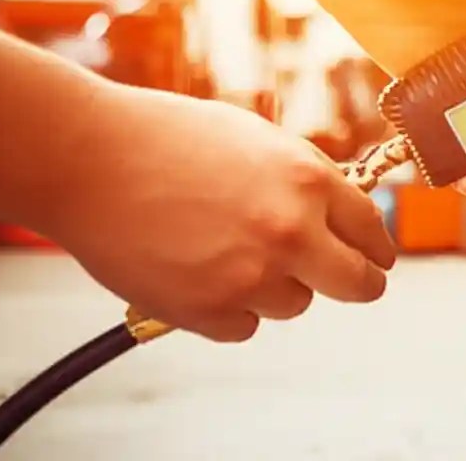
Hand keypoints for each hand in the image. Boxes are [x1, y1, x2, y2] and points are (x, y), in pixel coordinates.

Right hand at [42, 84, 395, 342]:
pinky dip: (228, 307)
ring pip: (295, 304)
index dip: (377, 248)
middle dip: (360, 283)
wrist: (88, 158)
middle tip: (356, 283)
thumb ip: (308, 180)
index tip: (377, 258)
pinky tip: (197, 268)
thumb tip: (348, 214)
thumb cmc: (169, 139)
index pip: (372, 231)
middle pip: (359, 286)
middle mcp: (290, 233)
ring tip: (225, 247)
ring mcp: (249, 277)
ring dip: (275, 286)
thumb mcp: (258, 140)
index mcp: (309, 182)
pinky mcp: (208, 311)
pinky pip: (244, 325)